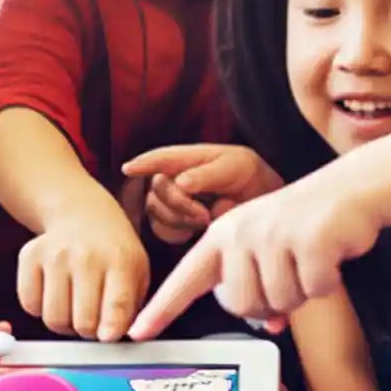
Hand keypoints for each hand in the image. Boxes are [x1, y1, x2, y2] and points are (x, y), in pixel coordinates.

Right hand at [17, 211, 148, 340]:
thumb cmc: (113, 253)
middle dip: (89, 331)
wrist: (83, 215)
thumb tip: (111, 340)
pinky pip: (30, 305)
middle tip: (93, 320)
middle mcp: (85, 256)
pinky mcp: (30, 256)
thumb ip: (130, 309)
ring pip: (53, 319)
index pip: (116, 304)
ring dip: (65, 324)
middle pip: (82, 322)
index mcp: (120, 260)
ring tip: (74, 308)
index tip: (107, 338)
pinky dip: (41, 308)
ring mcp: (54, 255)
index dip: (111, 328)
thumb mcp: (137, 273)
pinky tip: (55, 294)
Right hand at [123, 144, 284, 242]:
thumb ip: (208, 174)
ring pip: (157, 210)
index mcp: (189, 157)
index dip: (143, 163)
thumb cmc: (249, 177)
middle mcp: (175, 176)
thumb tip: (180, 183)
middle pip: (157, 188)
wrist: (262, 202)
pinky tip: (193, 231)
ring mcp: (172, 200)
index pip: (161, 158)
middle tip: (204, 215)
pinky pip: (162, 230)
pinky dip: (175, 233)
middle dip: (177, 204)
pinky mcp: (175, 222)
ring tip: (205, 220)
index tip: (128, 169)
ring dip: (179, 219)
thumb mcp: (236, 167)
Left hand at [128, 180, 378, 339]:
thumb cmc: (302, 226)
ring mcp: (272, 235)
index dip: (161, 309)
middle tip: (288, 274)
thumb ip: (257, 285)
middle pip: (243, 306)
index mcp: (222, 237)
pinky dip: (326, 282)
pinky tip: (328, 257)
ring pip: (281, 302)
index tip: (136, 332)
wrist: (348, 190)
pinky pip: (314, 290)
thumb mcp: (266, 250)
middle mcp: (240, 234)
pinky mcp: (308, 240)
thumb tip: (267, 328)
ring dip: (301, 292)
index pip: (184, 279)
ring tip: (307, 260)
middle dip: (270, 304)